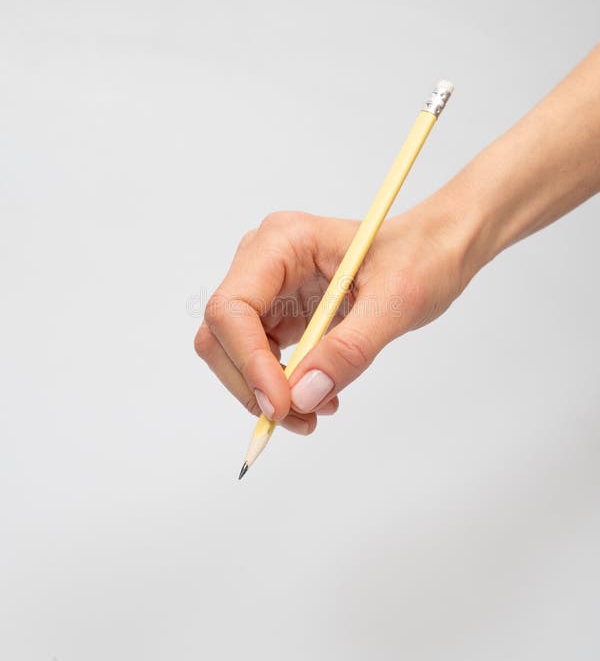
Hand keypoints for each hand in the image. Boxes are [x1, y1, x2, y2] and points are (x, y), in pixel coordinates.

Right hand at [195, 205, 467, 433]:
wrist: (435, 251)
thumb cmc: (421, 257)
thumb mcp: (397, 301)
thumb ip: (350, 348)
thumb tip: (303, 396)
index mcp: (283, 241)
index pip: (233, 307)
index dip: (248, 360)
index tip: (281, 405)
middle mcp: (263, 261)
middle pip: (221, 334)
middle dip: (251, 384)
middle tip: (298, 419)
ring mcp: (268, 289)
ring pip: (234, 353)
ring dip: (265, 393)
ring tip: (317, 412)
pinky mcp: (280, 313)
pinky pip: (259, 360)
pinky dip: (281, 388)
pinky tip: (320, 396)